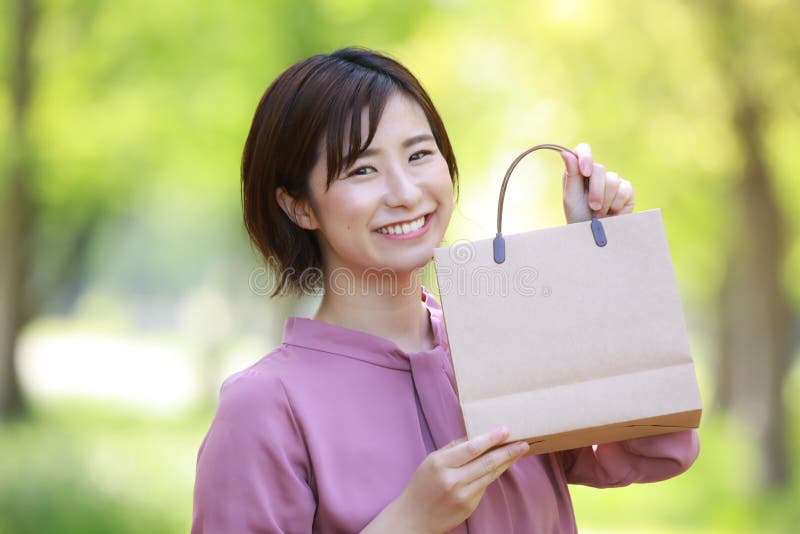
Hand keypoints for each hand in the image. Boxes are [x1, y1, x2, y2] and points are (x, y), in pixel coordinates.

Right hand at [361, 427, 529, 533]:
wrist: (413, 518)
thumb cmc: (421, 485)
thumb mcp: (431, 461)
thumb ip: (453, 449)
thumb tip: (476, 435)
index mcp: (440, 464)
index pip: (471, 448)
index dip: (491, 438)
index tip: (505, 430)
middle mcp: (452, 480)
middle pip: (486, 462)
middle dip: (507, 451)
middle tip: (523, 442)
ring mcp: (462, 496)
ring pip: (490, 475)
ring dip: (506, 463)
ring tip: (518, 452)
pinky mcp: (468, 507)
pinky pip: (484, 487)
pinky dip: (493, 475)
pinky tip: (501, 466)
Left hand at [560, 142, 634, 223]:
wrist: (594, 236)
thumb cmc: (578, 217)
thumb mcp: (571, 197)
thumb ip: (571, 175)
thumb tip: (565, 153)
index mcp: (579, 171)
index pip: (583, 149)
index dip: (586, 156)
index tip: (585, 172)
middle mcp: (596, 173)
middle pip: (599, 169)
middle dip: (596, 191)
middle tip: (593, 208)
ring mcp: (613, 181)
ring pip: (613, 179)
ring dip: (605, 200)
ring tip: (599, 214)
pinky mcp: (626, 190)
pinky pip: (625, 189)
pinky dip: (617, 203)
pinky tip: (612, 213)